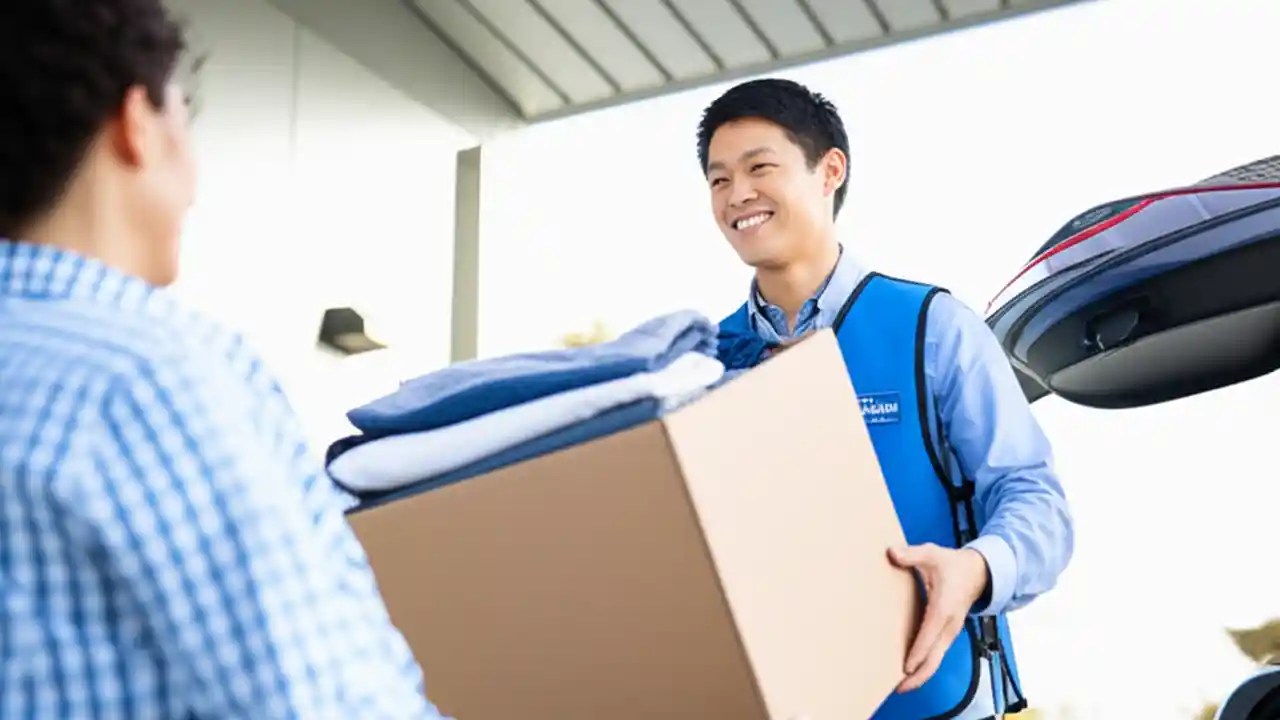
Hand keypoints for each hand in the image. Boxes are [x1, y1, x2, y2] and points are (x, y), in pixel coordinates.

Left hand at [887, 543, 989, 692]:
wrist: (978, 572)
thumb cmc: (952, 564)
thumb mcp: (932, 553)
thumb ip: (912, 555)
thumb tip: (893, 553)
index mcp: (944, 607)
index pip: (931, 633)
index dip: (919, 651)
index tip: (906, 666)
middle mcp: (949, 625)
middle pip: (936, 657)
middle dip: (919, 674)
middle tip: (898, 687)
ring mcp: (950, 632)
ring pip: (936, 660)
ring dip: (921, 674)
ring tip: (900, 687)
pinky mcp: (947, 634)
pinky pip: (936, 655)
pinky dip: (925, 666)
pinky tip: (910, 673)